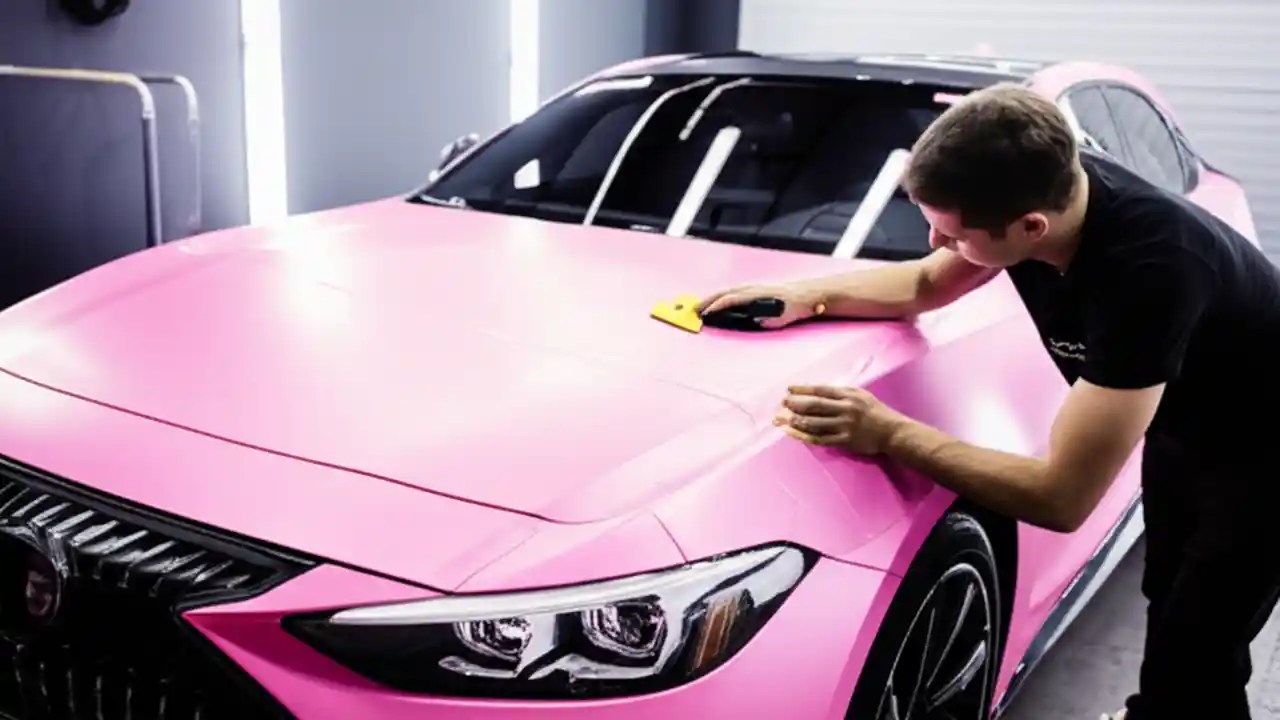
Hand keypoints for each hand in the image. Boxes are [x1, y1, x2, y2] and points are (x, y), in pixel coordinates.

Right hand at [695, 283, 823, 329]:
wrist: (811, 293)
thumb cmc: (797, 307)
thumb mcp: (781, 318)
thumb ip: (765, 321)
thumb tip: (749, 322)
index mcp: (757, 294)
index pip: (730, 299)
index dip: (716, 307)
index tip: (704, 315)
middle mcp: (754, 287)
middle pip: (725, 292)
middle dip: (707, 301)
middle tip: (693, 311)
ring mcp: (755, 286)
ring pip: (729, 290)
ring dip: (713, 297)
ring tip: (700, 306)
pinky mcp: (758, 288)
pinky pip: (735, 291)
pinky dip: (722, 295)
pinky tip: (718, 301)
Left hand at [774, 385, 905, 454]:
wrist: (891, 432)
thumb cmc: (874, 411)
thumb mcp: (860, 395)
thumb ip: (840, 393)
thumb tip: (815, 392)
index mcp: (849, 395)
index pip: (821, 390)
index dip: (803, 389)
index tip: (789, 389)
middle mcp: (846, 409)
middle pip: (815, 405)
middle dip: (795, 404)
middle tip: (782, 403)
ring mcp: (845, 426)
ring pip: (815, 423)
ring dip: (795, 420)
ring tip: (781, 419)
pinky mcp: (844, 440)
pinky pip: (819, 438)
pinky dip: (804, 436)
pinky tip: (792, 433)